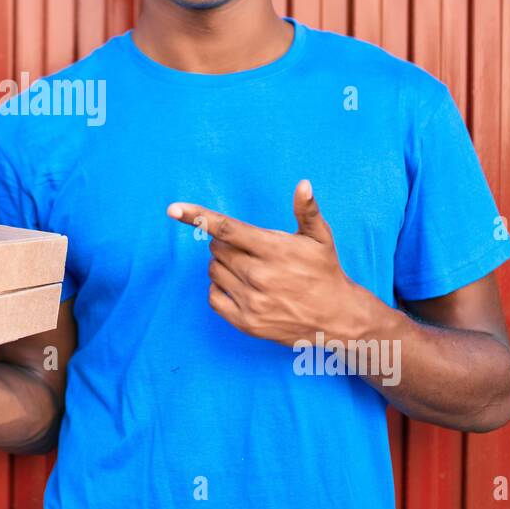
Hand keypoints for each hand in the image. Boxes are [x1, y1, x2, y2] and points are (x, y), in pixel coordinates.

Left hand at [167, 180, 376, 346]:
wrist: (336, 320)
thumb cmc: (325, 272)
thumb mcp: (320, 239)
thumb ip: (307, 211)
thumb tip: (303, 185)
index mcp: (275, 251)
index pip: (227, 229)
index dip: (198, 217)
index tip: (173, 209)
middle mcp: (261, 277)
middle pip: (218, 249)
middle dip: (227, 244)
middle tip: (250, 250)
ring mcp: (252, 302)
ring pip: (213, 271)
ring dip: (223, 264)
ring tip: (249, 268)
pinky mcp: (246, 323)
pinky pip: (213, 297)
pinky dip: (220, 287)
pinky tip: (240, 285)